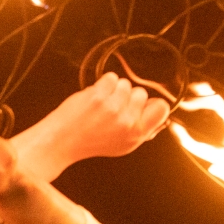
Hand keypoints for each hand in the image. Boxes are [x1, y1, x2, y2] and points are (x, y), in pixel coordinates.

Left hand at [18, 73, 170, 180]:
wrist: (62, 141)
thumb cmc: (90, 142)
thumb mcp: (121, 145)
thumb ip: (142, 131)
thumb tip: (161, 118)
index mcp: (137, 135)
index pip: (162, 108)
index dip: (152, 103)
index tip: (141, 105)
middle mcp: (128, 122)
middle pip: (141, 92)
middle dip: (127, 96)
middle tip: (111, 109)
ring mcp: (113, 108)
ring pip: (125, 83)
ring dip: (113, 89)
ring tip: (100, 104)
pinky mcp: (99, 97)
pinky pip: (111, 77)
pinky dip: (102, 84)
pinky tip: (94, 98)